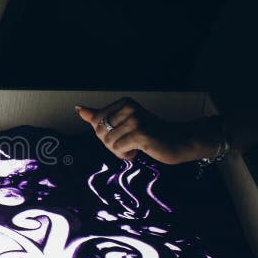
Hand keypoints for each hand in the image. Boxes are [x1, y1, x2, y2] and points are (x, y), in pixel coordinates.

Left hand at [76, 97, 219, 164]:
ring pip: (108, 142)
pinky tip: (139, 150)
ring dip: (120, 150)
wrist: (178, 141)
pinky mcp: (140, 133)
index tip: (122, 134)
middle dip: (111, 143)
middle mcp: (129, 107)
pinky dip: (126, 154)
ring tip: (136, 146)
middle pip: (100, 132)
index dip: (105, 134)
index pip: (96, 122)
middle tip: (129, 142)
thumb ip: (100, 116)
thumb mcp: (123, 122)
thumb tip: (79, 110)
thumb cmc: (149, 133)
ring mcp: (135, 119)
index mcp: (123, 102)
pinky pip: (118, 149)